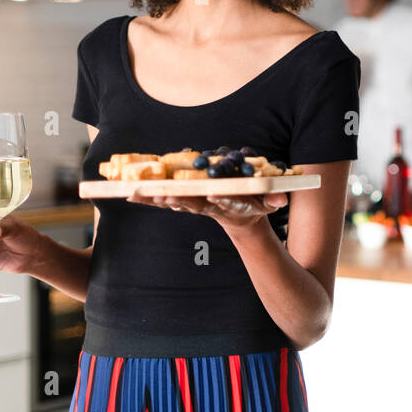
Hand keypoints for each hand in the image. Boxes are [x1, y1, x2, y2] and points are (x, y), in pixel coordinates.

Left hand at [127, 188, 288, 233]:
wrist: (241, 218)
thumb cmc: (256, 204)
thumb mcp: (268, 203)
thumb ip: (274, 200)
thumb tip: (280, 199)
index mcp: (229, 205)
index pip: (223, 201)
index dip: (217, 198)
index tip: (210, 193)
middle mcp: (210, 206)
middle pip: (193, 203)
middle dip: (179, 199)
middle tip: (165, 196)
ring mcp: (197, 205)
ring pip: (175, 201)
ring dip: (157, 199)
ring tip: (138, 194)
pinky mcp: (187, 203)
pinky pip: (166, 199)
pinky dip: (148, 198)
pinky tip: (130, 194)